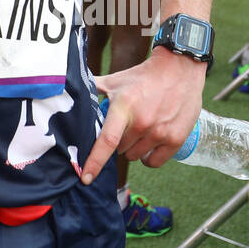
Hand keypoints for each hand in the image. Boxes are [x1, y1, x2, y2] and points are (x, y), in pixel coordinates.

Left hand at [82, 48, 205, 182]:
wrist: (179, 70)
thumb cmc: (143, 76)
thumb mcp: (115, 80)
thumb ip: (93, 88)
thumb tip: (69, 92)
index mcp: (123, 107)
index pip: (106, 141)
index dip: (94, 162)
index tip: (85, 178)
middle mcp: (142, 123)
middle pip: (119, 150)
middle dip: (117, 141)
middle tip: (124, 125)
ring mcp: (160, 132)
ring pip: (135, 156)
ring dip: (133, 148)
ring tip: (139, 129)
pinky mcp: (175, 140)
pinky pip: (153, 163)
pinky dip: (148, 157)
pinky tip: (149, 142)